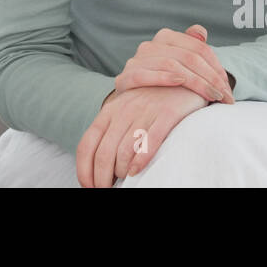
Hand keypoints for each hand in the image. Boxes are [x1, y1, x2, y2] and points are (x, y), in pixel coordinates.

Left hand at [76, 85, 206, 186]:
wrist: (181, 77)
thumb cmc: (151, 100)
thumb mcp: (125, 111)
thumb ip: (111, 132)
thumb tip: (98, 165)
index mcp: (109, 111)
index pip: (87, 145)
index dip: (84, 170)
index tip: (88, 186)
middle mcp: (124, 111)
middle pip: (104, 154)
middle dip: (101, 179)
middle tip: (106, 190)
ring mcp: (145, 111)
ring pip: (125, 151)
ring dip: (121, 172)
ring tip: (125, 181)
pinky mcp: (167, 114)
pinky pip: (150, 142)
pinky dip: (141, 161)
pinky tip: (137, 171)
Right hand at [114, 25, 235, 105]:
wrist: (133, 105)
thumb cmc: (164, 86)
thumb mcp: (181, 66)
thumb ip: (191, 47)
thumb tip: (200, 32)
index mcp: (166, 38)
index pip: (199, 49)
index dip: (217, 68)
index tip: (228, 88)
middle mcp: (150, 46)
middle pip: (188, 57)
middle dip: (211, 78)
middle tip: (225, 97)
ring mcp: (135, 61)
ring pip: (171, 64)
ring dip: (196, 82)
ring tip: (211, 97)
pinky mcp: (124, 79)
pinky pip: (144, 75)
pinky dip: (163, 77)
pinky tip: (179, 81)